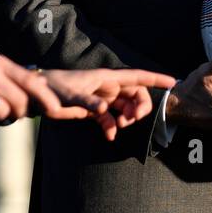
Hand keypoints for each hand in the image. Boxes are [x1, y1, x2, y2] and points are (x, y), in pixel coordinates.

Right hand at [0, 50, 60, 128]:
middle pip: (19, 101)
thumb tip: (44, 88)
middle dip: (21, 112)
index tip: (56, 109)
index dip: (46, 96)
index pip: (30, 80)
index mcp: (1, 63)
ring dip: (2, 118)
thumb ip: (17, 77)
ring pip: (2, 112)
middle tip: (15, 114)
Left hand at [42, 68, 175, 140]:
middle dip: (140, 108)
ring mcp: (102, 98)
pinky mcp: (94, 110)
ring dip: (127, 119)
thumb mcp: (69, 96)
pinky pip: (111, 119)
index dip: (156, 79)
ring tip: (120, 127)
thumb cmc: (53, 90)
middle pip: (136, 95)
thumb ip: (88, 102)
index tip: (173, 82)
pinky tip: (109, 135)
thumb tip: (106, 110)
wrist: (37, 95)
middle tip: (133, 120)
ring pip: (125, 108)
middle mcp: (108, 87)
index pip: (138, 76)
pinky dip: (113, 127)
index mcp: (107, 78)